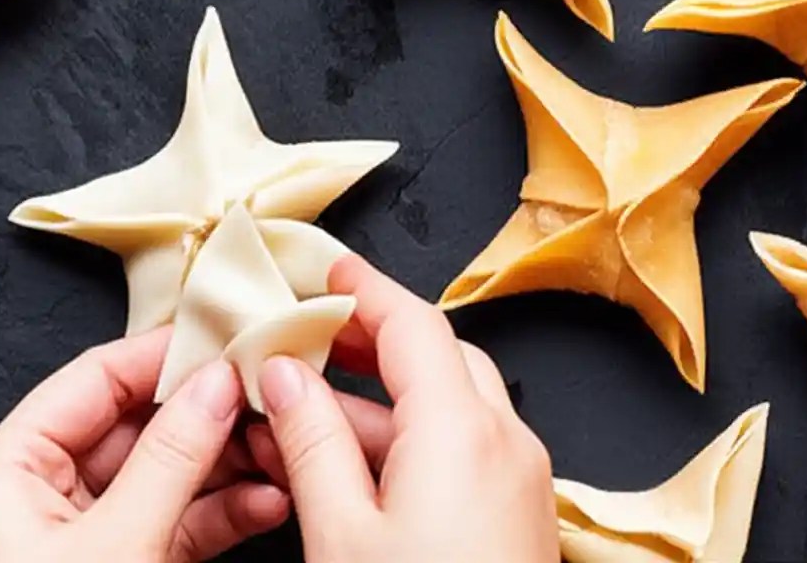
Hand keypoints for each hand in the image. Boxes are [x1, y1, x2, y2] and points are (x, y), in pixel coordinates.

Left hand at [0, 327, 290, 562]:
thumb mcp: (118, 547)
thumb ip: (170, 459)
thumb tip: (212, 386)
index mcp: (6, 470)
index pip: (91, 381)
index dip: (162, 355)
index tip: (225, 339)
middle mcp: (36, 493)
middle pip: (132, 425)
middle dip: (206, 416)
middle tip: (266, 396)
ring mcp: (77, 534)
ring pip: (160, 475)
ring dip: (223, 466)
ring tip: (280, 451)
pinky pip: (169, 523)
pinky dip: (218, 514)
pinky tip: (265, 501)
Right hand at [246, 256, 558, 561]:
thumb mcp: (340, 534)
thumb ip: (310, 443)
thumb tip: (285, 377)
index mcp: (461, 433)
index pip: (413, 323)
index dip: (365, 289)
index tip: (329, 272)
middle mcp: (506, 445)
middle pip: (437, 358)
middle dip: (370, 341)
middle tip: (311, 338)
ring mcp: (521, 482)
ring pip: (450, 409)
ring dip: (381, 402)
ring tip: (306, 420)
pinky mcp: (520, 517)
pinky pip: (466, 454)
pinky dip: (410, 443)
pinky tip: (353, 470)